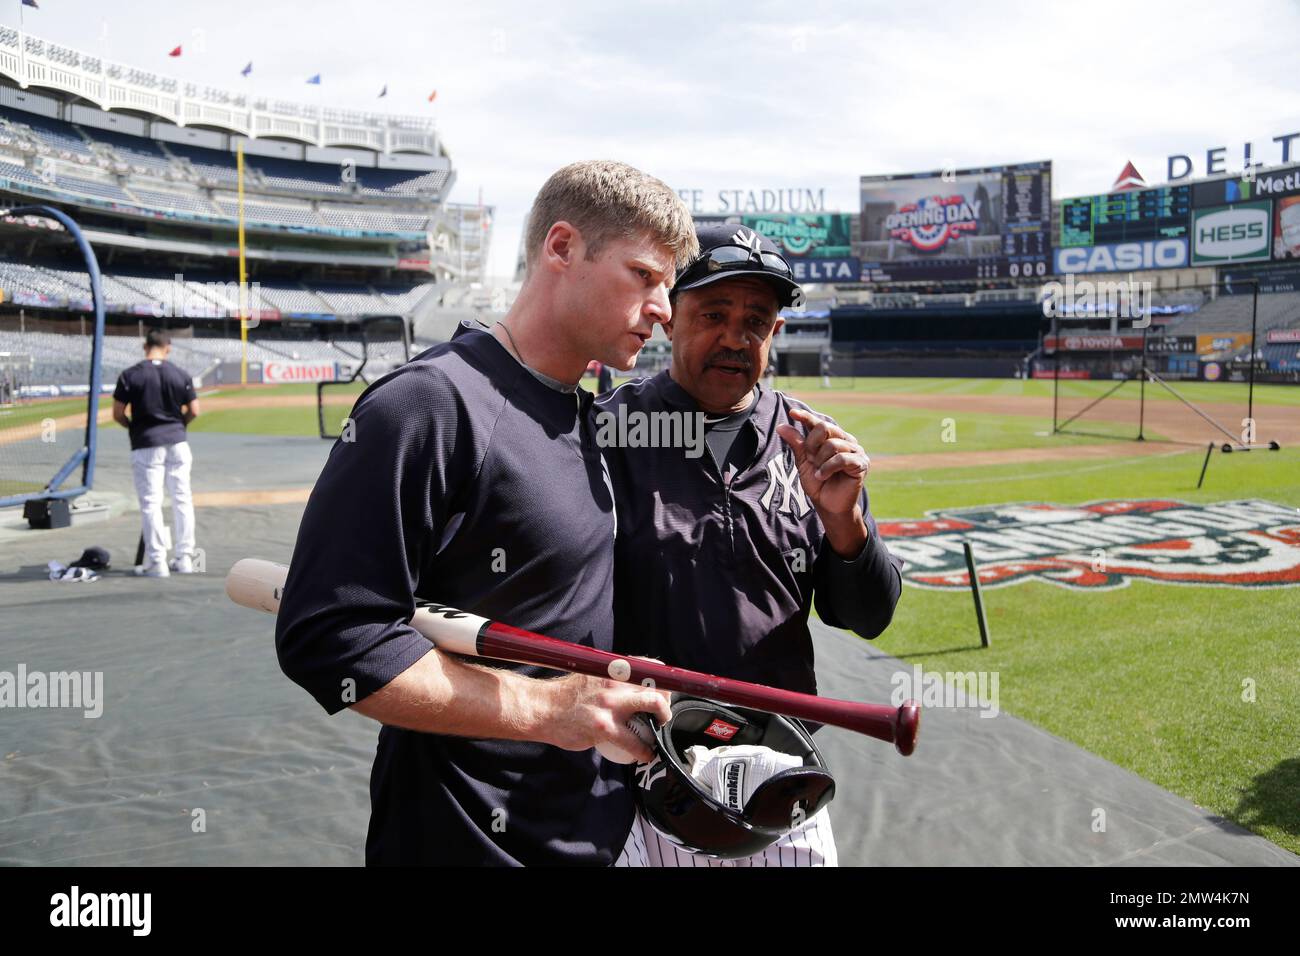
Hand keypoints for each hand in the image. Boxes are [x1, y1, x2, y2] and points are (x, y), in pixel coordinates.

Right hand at [539, 673, 671, 763]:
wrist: (543, 709)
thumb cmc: (568, 696)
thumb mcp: (593, 676)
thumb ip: (613, 678)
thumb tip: (633, 686)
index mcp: (613, 668)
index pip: (650, 666)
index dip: (664, 679)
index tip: (667, 691)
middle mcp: (616, 682)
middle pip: (658, 684)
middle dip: (666, 701)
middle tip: (662, 715)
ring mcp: (611, 704)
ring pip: (654, 705)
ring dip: (662, 720)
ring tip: (658, 732)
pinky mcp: (605, 727)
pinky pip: (634, 741)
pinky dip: (644, 750)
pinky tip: (644, 754)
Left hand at [775, 407, 870, 557]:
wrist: (828, 506)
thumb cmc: (818, 484)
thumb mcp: (804, 462)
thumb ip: (797, 444)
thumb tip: (781, 426)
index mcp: (832, 438)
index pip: (818, 423)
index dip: (806, 417)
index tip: (792, 413)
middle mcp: (845, 440)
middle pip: (825, 427)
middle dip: (812, 444)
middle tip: (811, 460)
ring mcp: (856, 450)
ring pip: (832, 444)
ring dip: (820, 461)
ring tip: (819, 473)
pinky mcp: (862, 463)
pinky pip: (842, 458)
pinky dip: (828, 467)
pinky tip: (823, 476)